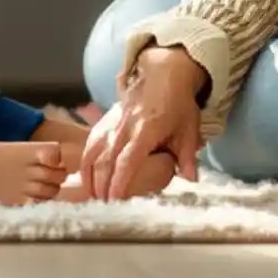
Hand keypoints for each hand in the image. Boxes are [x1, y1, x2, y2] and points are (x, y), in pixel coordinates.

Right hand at [80, 45, 206, 200]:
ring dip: (90, 174)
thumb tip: (192, 179)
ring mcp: (113, 122)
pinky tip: (85, 174)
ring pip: (93, 151)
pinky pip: (91, 141)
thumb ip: (187, 156)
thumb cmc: (178, 102)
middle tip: (102, 205)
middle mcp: (125, 127)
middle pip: (106, 160)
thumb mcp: (189, 129)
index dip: (119, 181)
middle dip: (102, 184)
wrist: (164, 72)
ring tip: (91, 194)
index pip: (127, 161)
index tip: (114, 199)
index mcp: (145, 131)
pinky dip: (86, 159)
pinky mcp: (107, 119)